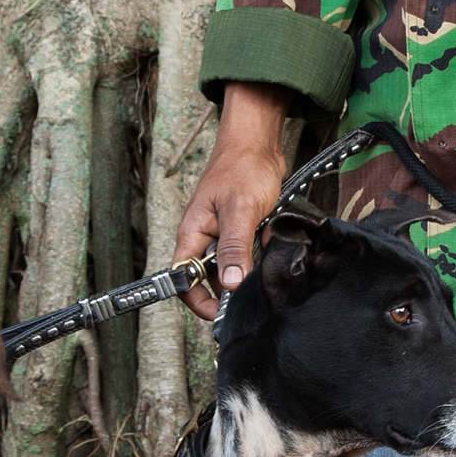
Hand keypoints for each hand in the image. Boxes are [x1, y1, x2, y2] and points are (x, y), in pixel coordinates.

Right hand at [174, 83, 290, 317]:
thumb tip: (231, 283)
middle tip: (251, 298)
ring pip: (231, 267)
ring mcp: (222, 234)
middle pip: (209, 278)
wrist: (257, 142)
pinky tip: (272, 244)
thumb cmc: (242, 168)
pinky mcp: (240, 229)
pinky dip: (260, 253)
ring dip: (248, 270)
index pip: (184, 279)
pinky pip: (248, 253)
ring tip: (264, 268)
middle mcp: (204, 238)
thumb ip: (235, 247)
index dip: (198, 301)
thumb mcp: (241, 210)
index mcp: (193, 234)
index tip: (222, 313)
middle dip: (229, 289)